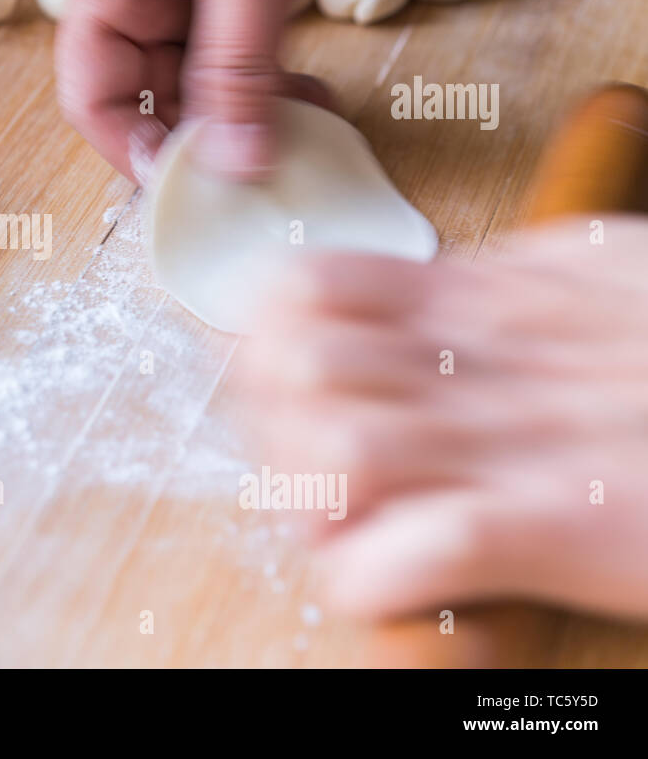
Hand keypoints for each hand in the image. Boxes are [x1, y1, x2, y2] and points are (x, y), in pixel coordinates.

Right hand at [56, 0, 407, 182]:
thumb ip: (239, 70)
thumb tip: (233, 163)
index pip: (91, 89)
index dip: (129, 146)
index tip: (186, 188)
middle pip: (142, 92)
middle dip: (197, 137)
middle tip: (255, 173)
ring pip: (193, 79)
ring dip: (241, 115)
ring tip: (297, 140)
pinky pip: (234, 53)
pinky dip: (266, 83)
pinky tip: (309, 102)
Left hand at [237, 216, 647, 619]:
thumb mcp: (598, 274)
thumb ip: (497, 285)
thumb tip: (417, 294)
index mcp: (480, 297)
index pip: (298, 290)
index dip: (257, 347)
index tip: (276, 393)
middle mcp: (480, 360)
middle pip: (292, 370)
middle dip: (268, 431)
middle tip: (299, 474)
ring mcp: (518, 444)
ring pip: (331, 451)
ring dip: (310, 503)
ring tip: (341, 528)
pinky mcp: (562, 528)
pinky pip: (414, 551)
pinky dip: (372, 578)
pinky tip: (389, 580)